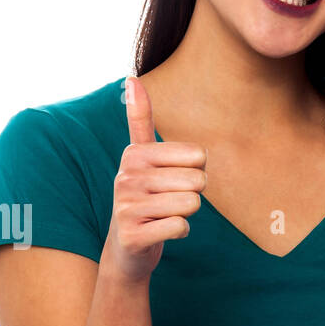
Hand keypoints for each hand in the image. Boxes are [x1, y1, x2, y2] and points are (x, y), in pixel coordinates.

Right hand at [103, 76, 207, 282]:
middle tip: (168, 201)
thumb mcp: (142, 157)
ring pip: (192, 204)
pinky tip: (159, 231)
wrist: (126, 248)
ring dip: (186, 214)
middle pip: (199, 180)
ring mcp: (126, 206)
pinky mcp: (132, 234)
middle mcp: (125, 176)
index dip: (196, 170)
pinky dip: (179, 231)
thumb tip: (131, 77)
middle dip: (192, 194)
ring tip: (163, 215)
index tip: (171, 178)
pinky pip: (180, 226)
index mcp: (134, 153)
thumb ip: (139, 119)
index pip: (199, 155)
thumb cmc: (145, 196)